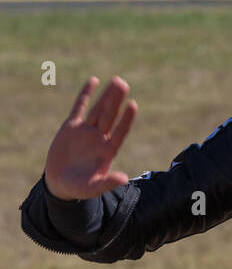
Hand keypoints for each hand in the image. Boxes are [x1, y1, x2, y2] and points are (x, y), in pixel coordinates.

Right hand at [43, 76, 137, 200]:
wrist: (60, 184)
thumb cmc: (80, 188)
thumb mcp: (93, 188)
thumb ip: (107, 183)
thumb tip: (123, 179)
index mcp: (107, 150)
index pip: (120, 131)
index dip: (126, 119)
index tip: (133, 105)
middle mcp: (100, 138)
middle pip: (110, 116)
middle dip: (116, 100)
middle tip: (123, 83)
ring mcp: (86, 131)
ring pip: (99, 109)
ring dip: (107, 96)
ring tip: (117, 81)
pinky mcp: (71, 128)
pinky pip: (80, 107)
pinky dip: (85, 95)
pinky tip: (94, 81)